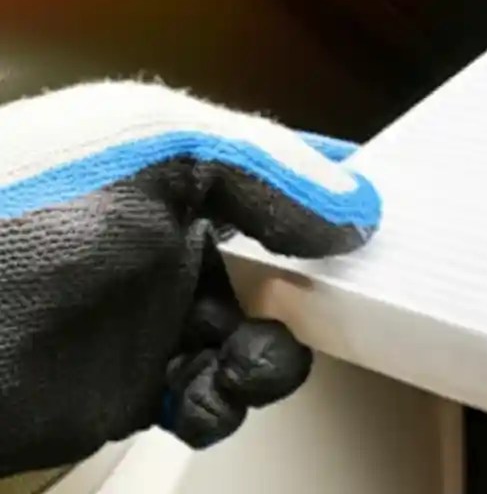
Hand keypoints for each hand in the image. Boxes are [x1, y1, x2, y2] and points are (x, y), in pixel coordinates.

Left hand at [0, 81, 380, 476]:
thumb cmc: (15, 222)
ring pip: (257, 339)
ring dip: (271, 359)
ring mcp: (152, 318)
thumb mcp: (152, 158)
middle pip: (283, 267)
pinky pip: (211, 399)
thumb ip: (264, 171)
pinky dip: (222, 403)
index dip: (332, 189)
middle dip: (313, 293)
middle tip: (321, 306)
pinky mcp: (133, 387)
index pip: (278, 167)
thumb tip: (352, 205)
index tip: (375, 216)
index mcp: (173, 167)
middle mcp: (169, 240)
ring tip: (242, 362)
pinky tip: (199, 395)